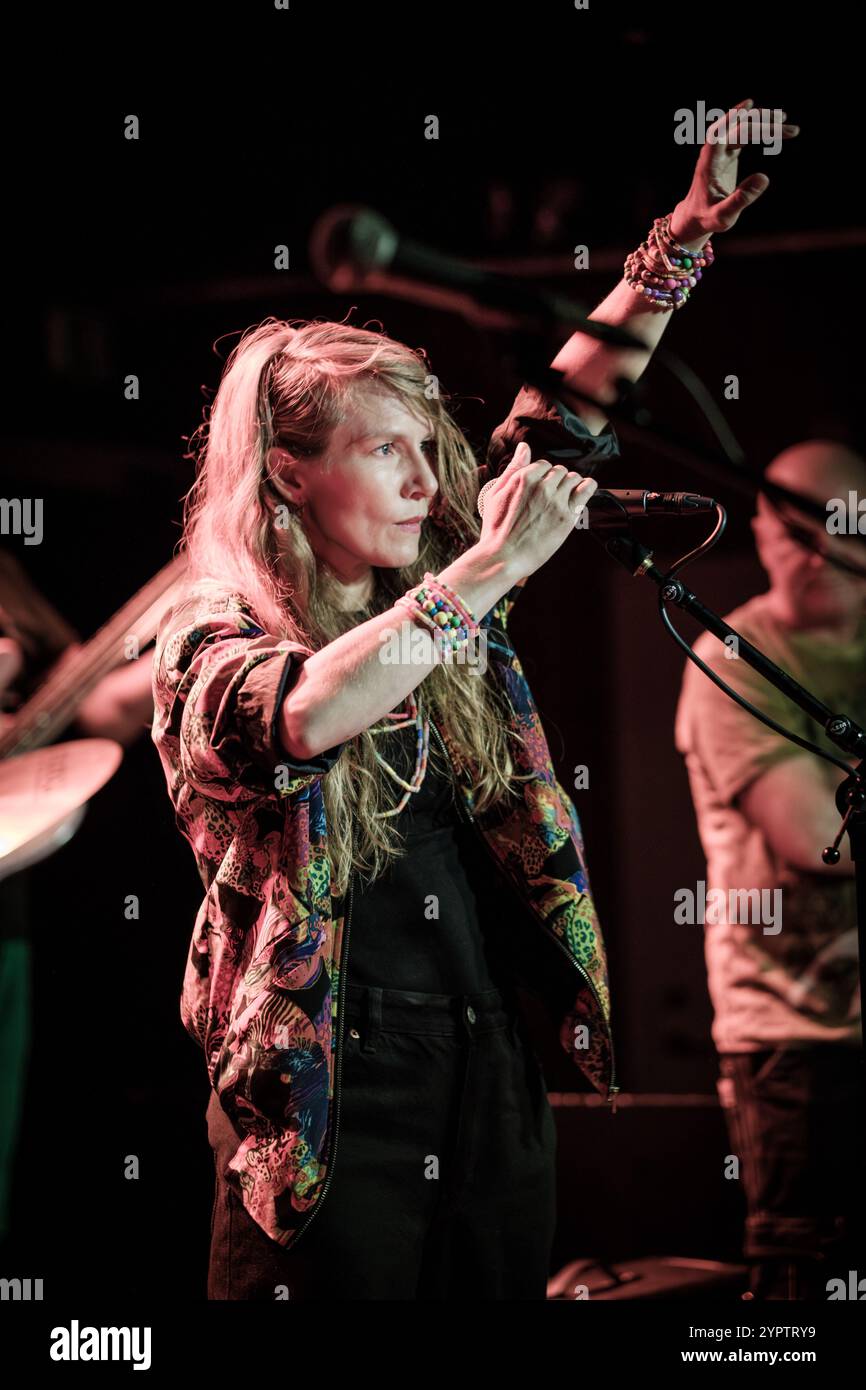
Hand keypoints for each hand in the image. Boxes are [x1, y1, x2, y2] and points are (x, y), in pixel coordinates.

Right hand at [478, 442, 596, 579]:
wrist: (503, 557)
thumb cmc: (496, 528)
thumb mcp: (496, 492)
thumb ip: (513, 468)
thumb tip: (524, 447)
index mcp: (524, 477)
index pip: (544, 465)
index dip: (543, 476)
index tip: (541, 489)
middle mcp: (542, 486)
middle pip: (560, 471)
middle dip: (557, 481)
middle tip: (551, 497)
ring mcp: (556, 501)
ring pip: (574, 478)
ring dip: (571, 485)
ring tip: (564, 498)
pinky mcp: (568, 516)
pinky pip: (587, 490)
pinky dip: (588, 487)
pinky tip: (584, 491)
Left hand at [672, 98, 799, 240]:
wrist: (695, 217)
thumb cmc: (708, 218)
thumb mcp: (723, 215)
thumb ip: (741, 199)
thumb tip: (764, 178)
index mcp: (709, 162)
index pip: (725, 135)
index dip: (738, 119)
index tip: (752, 105)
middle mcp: (714, 152)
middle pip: (738, 128)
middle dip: (763, 124)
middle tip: (790, 128)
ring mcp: (721, 150)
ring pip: (742, 128)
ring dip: (763, 122)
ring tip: (786, 121)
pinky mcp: (728, 153)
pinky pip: (744, 134)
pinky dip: (759, 129)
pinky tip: (773, 124)